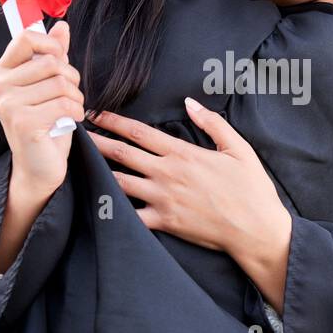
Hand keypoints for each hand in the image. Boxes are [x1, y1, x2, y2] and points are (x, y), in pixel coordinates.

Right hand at [0, 19, 83, 198]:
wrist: (39, 167)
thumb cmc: (46, 124)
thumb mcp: (50, 85)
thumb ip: (54, 55)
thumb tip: (63, 26)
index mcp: (2, 73)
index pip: (26, 37)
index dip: (51, 45)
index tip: (61, 61)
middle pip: (51, 62)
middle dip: (72, 78)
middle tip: (69, 96)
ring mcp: (8, 105)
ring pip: (61, 83)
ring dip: (76, 98)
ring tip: (68, 111)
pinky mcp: (23, 123)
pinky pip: (64, 103)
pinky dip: (76, 113)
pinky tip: (69, 122)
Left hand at [88, 99, 291, 303]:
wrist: (255, 229)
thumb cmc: (251, 188)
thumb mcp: (238, 148)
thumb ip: (212, 123)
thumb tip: (190, 103)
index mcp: (183, 153)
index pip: (139, 132)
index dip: (114, 121)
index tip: (96, 114)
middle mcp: (167, 174)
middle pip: (121, 154)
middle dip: (96, 142)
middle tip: (76, 134)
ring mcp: (162, 199)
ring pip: (120, 182)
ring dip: (99, 172)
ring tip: (81, 165)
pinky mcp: (164, 222)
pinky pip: (131, 216)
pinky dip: (114, 210)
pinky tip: (99, 203)